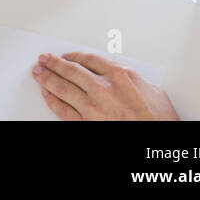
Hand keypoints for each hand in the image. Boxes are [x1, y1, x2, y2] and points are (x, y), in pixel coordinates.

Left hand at [32, 51, 178, 119]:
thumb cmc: (160, 121)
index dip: (75, 56)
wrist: (158, 143)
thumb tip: (119, 75)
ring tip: (38, 71)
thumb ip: (131, 79)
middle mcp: (103, 88)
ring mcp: (93, 107)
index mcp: (120, 76)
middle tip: (44, 58)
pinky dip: (52, 100)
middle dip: (55, 63)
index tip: (67, 55)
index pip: (90, 59)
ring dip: (47, 77)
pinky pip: (64, 110)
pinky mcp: (87, 124)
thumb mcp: (152, 90)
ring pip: (63, 87)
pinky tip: (46, 94)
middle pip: (72, 70)